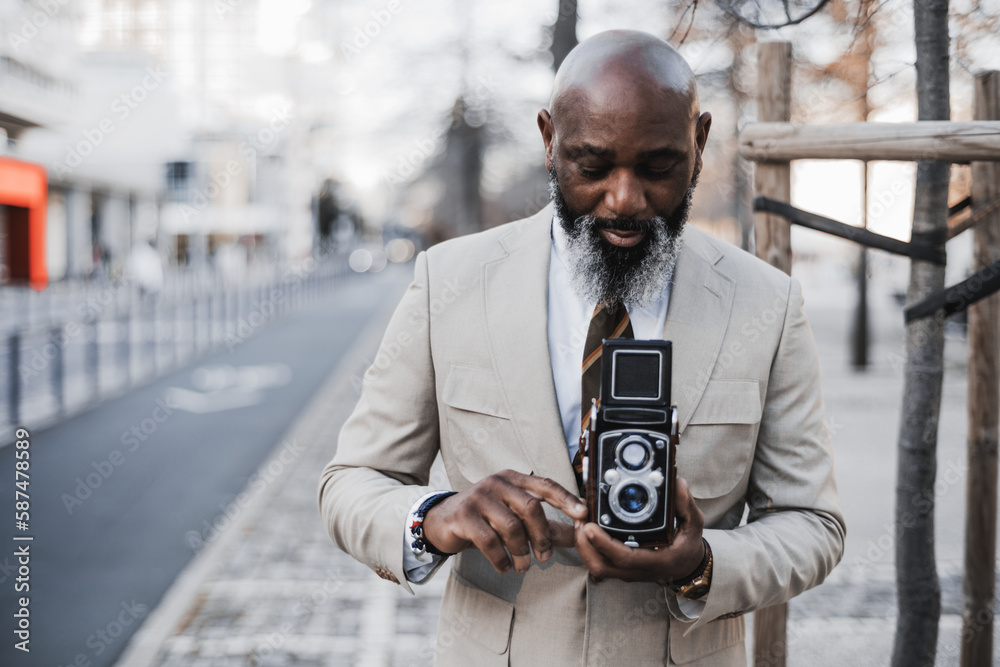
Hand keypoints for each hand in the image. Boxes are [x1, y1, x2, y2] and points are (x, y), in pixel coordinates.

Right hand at [422, 469, 588, 573]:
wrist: (443, 521)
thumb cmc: (485, 518)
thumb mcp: (515, 517)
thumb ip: (546, 525)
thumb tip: (577, 534)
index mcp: (514, 479)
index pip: (545, 485)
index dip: (566, 499)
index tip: (583, 514)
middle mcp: (497, 483)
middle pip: (531, 507)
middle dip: (542, 536)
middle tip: (545, 557)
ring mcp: (479, 497)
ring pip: (511, 526)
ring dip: (522, 552)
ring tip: (523, 566)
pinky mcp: (464, 516)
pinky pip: (490, 541)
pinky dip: (501, 559)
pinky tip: (505, 567)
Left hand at [575, 477, 704, 583]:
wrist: (688, 564)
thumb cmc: (689, 544)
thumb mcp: (694, 523)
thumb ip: (685, 504)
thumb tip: (676, 484)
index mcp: (657, 561)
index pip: (625, 558)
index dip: (604, 544)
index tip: (589, 526)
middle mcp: (639, 571)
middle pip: (602, 566)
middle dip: (584, 544)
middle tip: (578, 520)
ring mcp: (628, 572)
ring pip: (597, 566)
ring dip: (583, 545)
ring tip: (579, 520)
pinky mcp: (621, 568)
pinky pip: (599, 561)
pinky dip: (588, 546)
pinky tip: (585, 526)